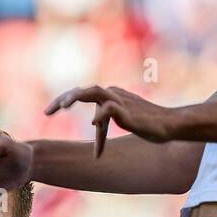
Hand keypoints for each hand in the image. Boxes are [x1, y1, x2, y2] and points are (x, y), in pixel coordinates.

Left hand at [45, 86, 176, 156]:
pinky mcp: (128, 111)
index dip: (63, 100)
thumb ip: (106, 121)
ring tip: (63, 107)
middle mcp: (113, 94)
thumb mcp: (122, 120)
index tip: (48, 111)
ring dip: (76, 97)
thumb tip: (94, 125)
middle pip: (83, 91)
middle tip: (46, 112)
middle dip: (63, 99)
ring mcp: (121, 101)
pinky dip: (100, 115)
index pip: (82, 94)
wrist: (169, 124)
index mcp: (109, 95)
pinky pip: (110, 109)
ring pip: (94, 92)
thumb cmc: (148, 124)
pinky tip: (94, 124)